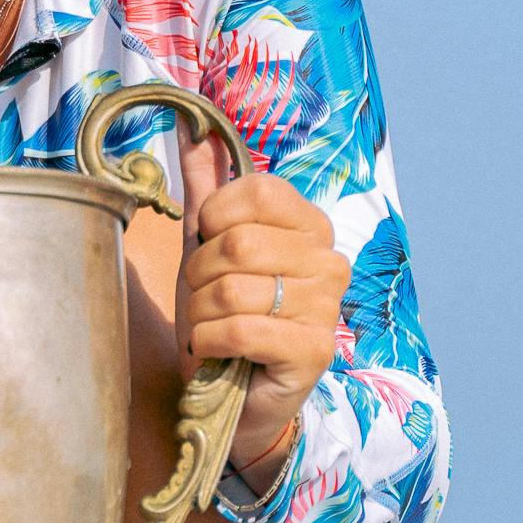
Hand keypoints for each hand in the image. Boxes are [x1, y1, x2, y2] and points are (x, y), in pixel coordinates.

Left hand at [176, 139, 351, 494]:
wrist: (235, 396)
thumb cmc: (224, 315)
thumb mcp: (208, 246)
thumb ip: (206, 187)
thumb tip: (193, 125)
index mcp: (311, 227)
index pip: (259, 191)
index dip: (214, 218)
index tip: (207, 245)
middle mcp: (330, 262)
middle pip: (239, 243)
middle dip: (198, 274)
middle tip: (201, 299)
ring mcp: (327, 308)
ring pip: (232, 289)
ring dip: (199, 313)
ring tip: (207, 327)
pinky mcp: (314, 352)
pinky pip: (241, 329)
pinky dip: (210, 341)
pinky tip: (214, 350)